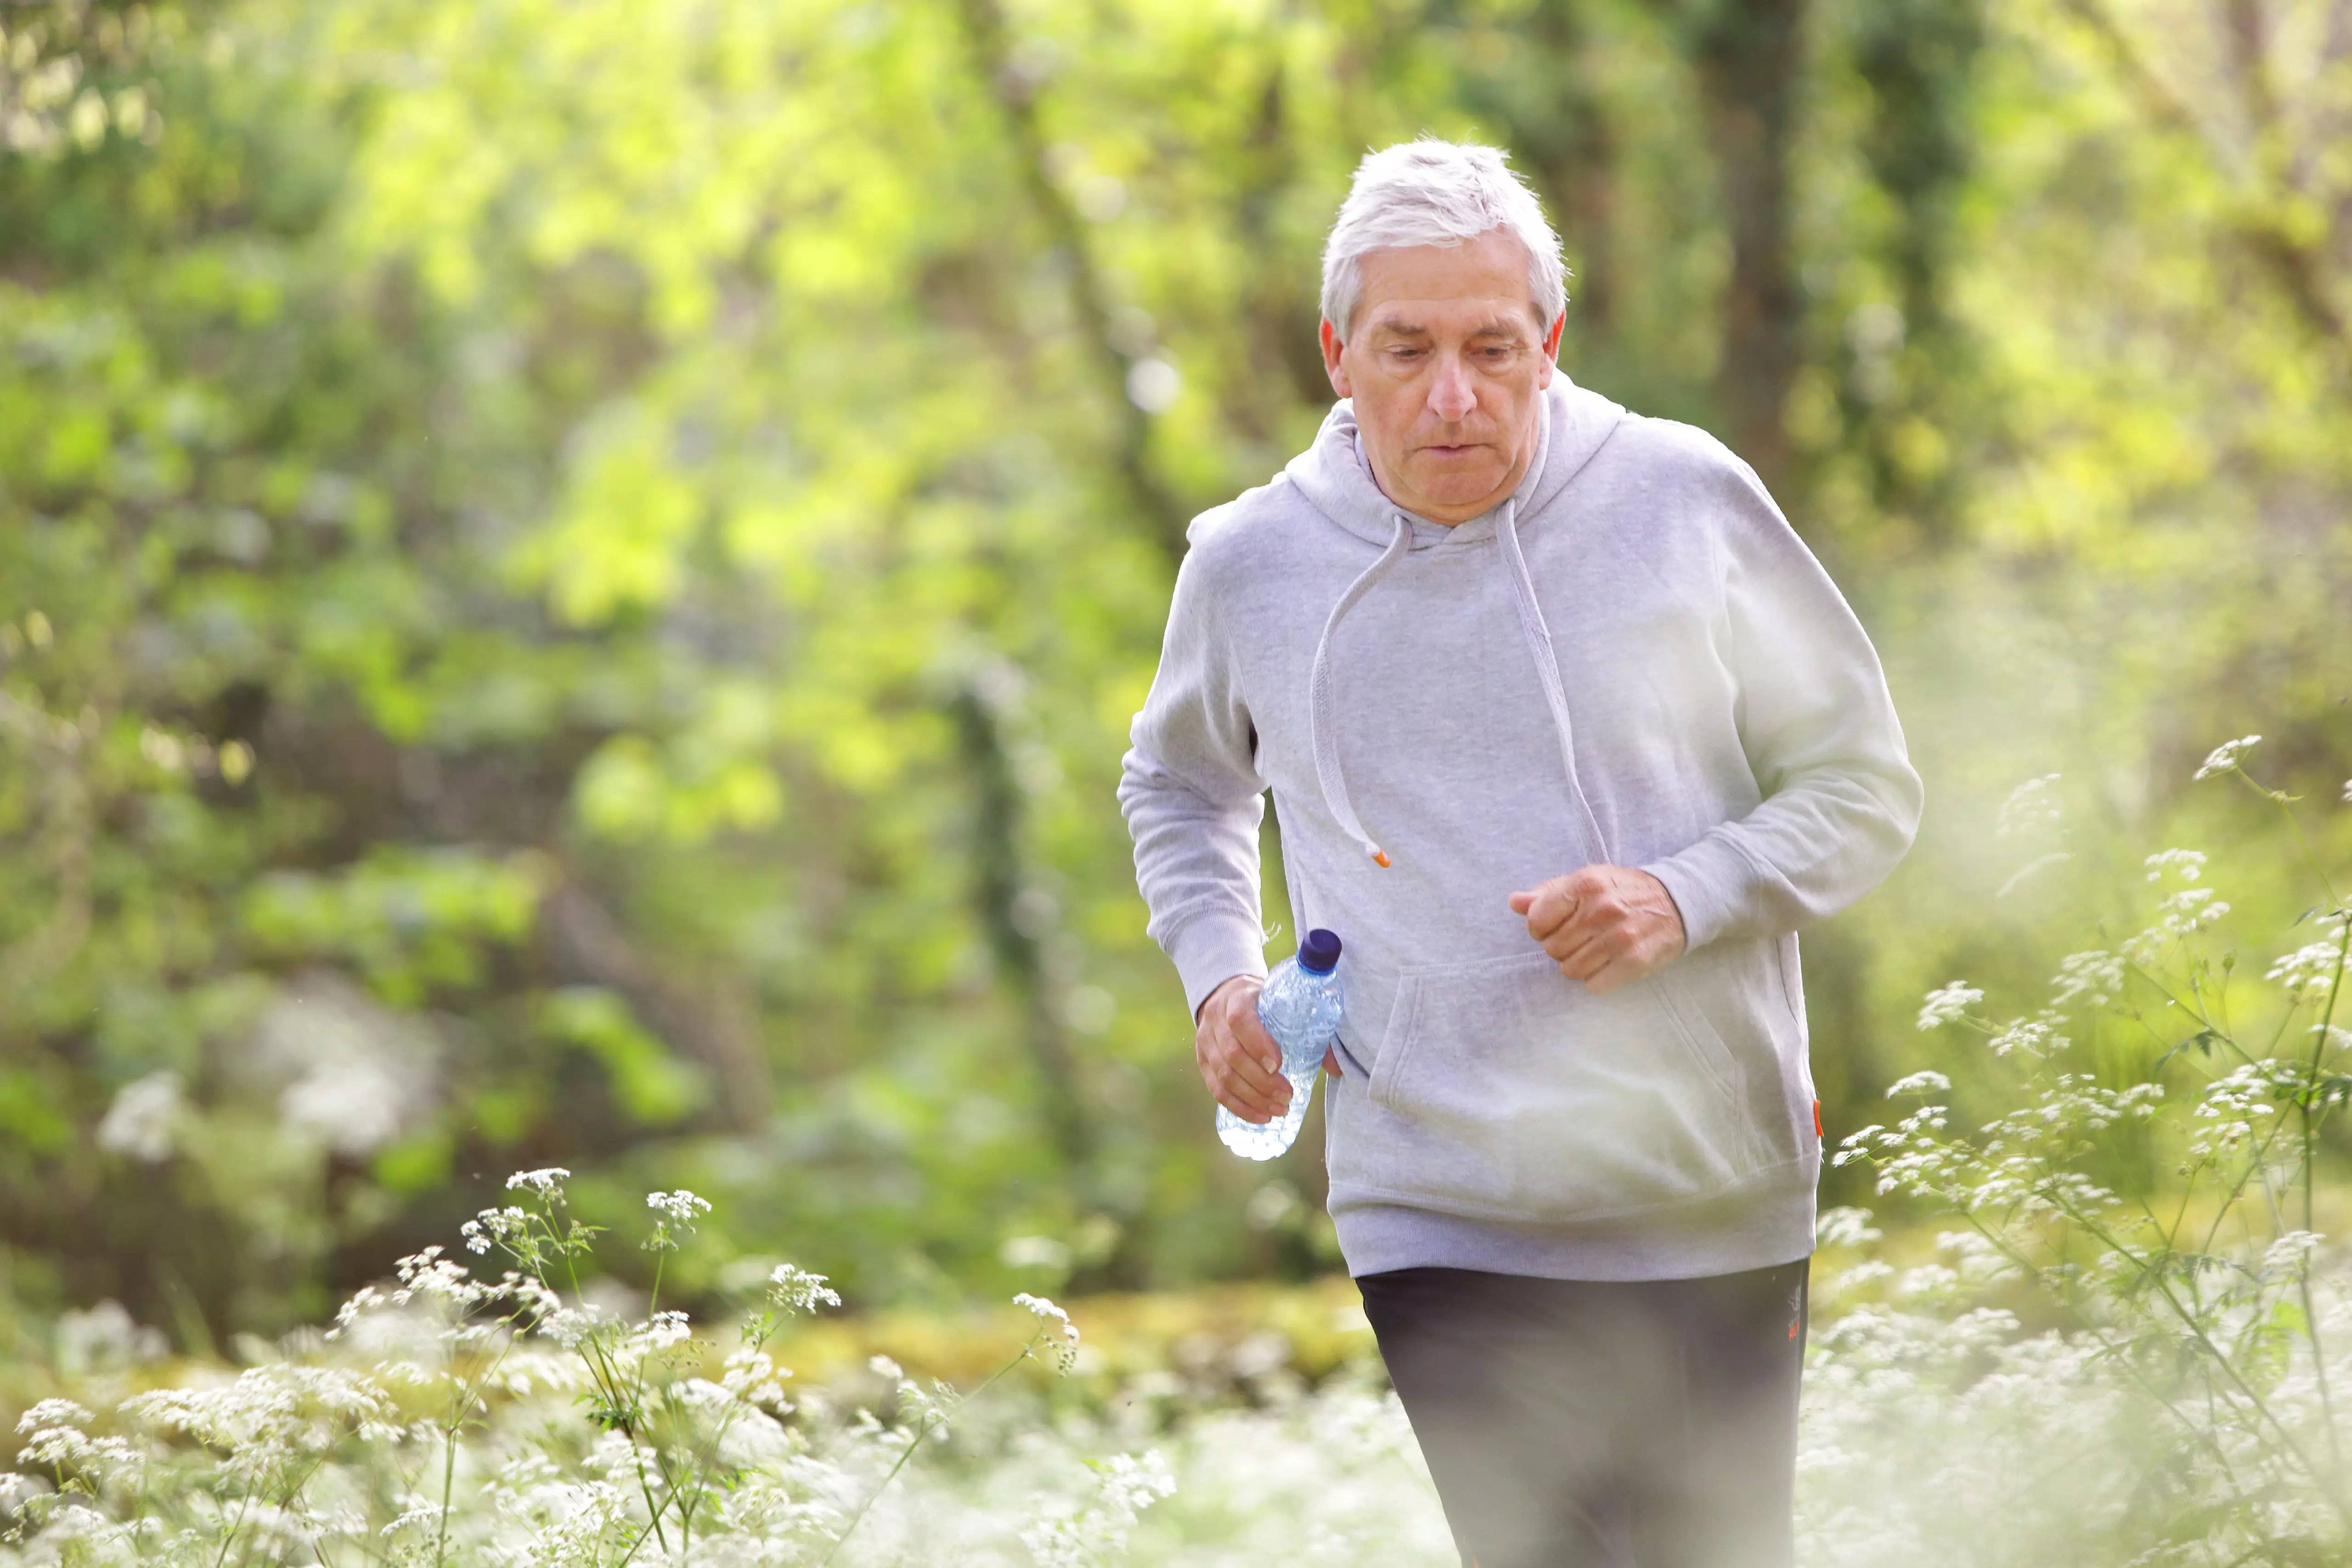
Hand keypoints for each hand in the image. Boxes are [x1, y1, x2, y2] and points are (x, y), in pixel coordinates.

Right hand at [1195, 975, 1343, 1123]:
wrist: (1226, 994)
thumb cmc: (1264, 1002)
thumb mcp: (1283, 1003)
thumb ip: (1309, 1029)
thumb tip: (1337, 1068)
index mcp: (1237, 998)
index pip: (1240, 1021)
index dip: (1258, 1044)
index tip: (1280, 1065)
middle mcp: (1215, 1019)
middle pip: (1233, 1055)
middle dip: (1262, 1082)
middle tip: (1287, 1096)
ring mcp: (1205, 1042)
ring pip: (1224, 1077)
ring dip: (1253, 1099)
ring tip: (1279, 1110)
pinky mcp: (1202, 1061)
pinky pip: (1216, 1090)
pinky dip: (1238, 1107)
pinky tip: (1260, 1116)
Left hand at [1508, 865, 1687, 993]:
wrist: (1676, 903)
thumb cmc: (1623, 892)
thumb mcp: (1587, 881)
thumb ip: (1548, 892)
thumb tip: (1514, 902)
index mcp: (1585, 884)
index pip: (1536, 920)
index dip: (1540, 928)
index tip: (1555, 926)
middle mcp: (1601, 910)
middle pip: (1552, 948)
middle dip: (1559, 947)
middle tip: (1579, 938)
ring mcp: (1618, 937)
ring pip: (1570, 969)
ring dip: (1577, 964)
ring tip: (1593, 950)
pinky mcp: (1633, 962)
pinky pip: (1593, 985)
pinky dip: (1596, 979)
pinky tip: (1608, 963)